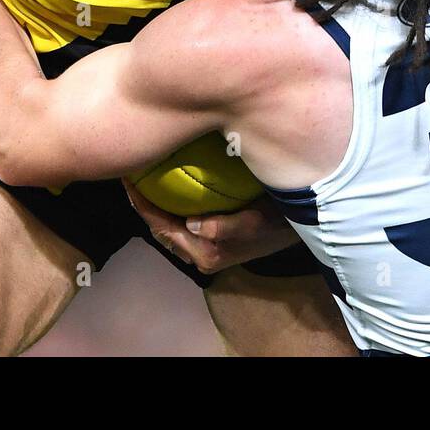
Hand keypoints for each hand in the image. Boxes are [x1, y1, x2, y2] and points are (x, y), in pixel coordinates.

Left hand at [122, 181, 298, 274]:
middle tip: (130, 174)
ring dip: (155, 206)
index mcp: (205, 253)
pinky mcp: (213, 239)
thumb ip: (224, 228)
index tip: (127, 179)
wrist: (302, 227)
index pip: (161, 228)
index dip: (141, 204)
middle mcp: (201, 255)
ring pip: (169, 227)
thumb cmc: (279, 222)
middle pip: (160, 229)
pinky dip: (171, 205)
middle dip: (143, 204)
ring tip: (143, 178)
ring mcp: (207, 248)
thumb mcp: (255, 223)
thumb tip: (191, 224)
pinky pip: (182, 222)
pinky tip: (168, 184)